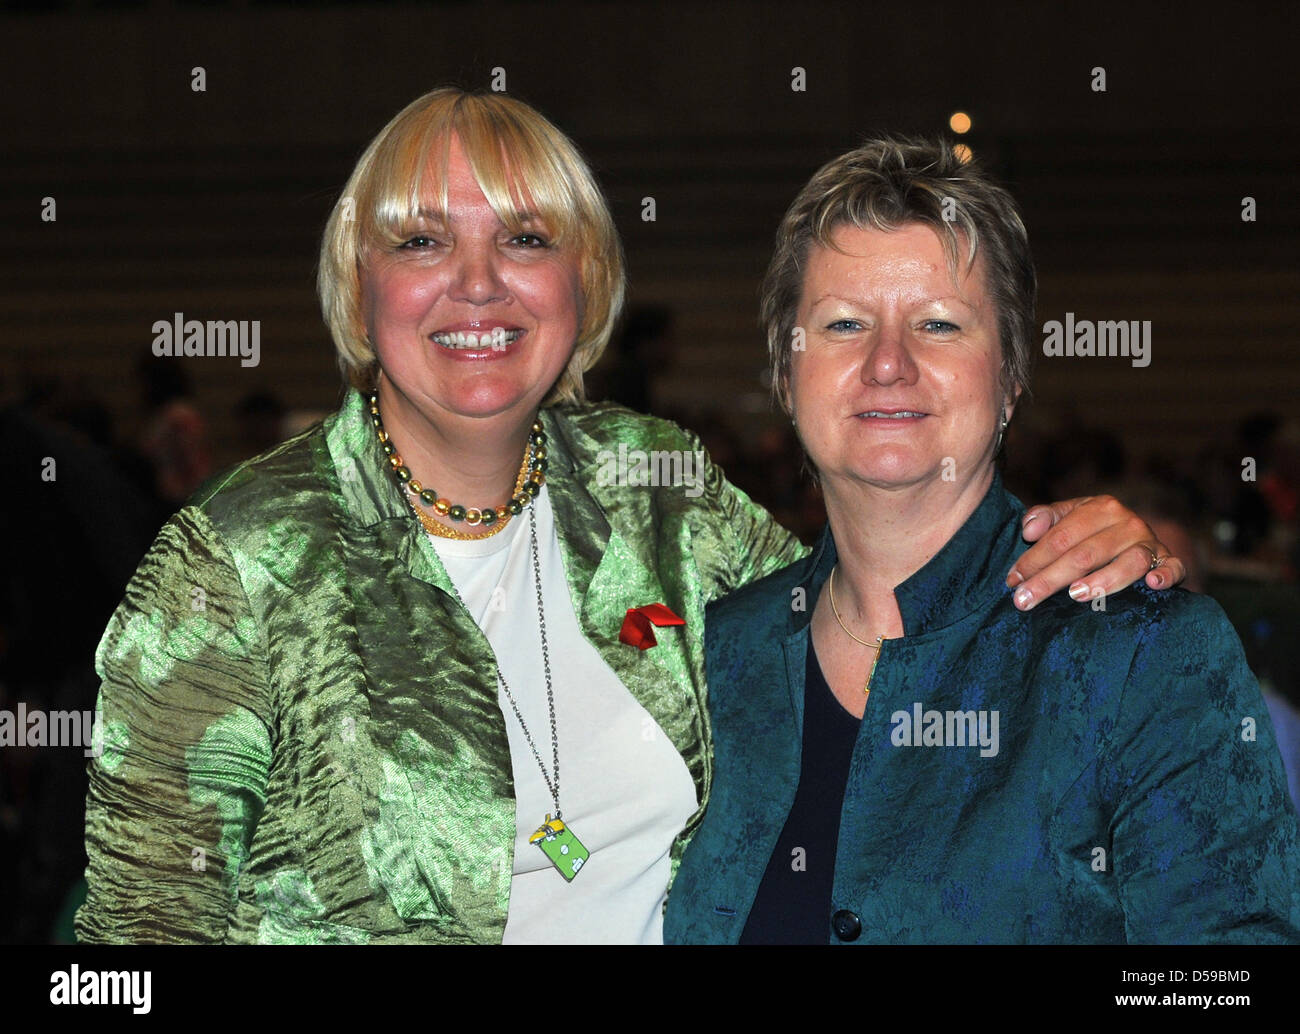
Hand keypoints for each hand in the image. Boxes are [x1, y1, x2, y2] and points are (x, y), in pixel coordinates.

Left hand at [1006, 495, 1185, 610]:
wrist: (1136, 535)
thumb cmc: (1091, 531)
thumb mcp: (1067, 517)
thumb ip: (1044, 518)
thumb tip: (1028, 531)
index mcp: (1100, 508)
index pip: (1061, 536)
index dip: (1033, 559)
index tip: (1012, 581)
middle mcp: (1128, 523)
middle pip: (1085, 554)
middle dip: (1050, 579)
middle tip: (1025, 600)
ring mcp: (1151, 542)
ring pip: (1129, 563)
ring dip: (1103, 580)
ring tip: (1075, 595)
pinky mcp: (1170, 561)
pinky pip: (1174, 568)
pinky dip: (1166, 574)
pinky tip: (1152, 585)